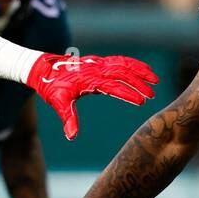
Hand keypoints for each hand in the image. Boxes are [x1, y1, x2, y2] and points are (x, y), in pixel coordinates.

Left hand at [27, 53, 156, 140]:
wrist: (43, 69)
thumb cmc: (51, 87)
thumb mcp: (58, 103)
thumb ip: (68, 118)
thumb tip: (72, 136)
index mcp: (88, 80)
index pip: (112, 87)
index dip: (127, 94)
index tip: (141, 101)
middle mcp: (95, 70)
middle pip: (122, 74)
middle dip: (138, 84)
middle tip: (151, 95)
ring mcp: (98, 64)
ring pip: (123, 64)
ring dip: (140, 70)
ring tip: (155, 79)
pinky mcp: (99, 62)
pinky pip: (119, 60)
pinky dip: (133, 63)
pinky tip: (144, 70)